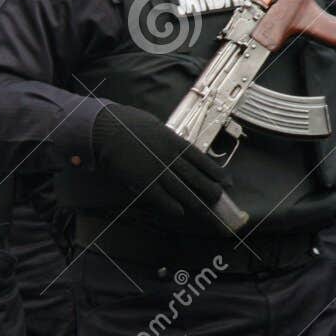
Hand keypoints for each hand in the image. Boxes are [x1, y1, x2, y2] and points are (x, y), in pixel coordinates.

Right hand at [89, 102, 228, 219]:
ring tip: (205, 210)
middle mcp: (170, 156)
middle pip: (195, 177)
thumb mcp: (155, 127)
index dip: (215, 172)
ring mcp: (157, 169)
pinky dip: (171, 205)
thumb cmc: (129, 123)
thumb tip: (176, 148)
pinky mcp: (143, 180)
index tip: (227, 182)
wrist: (109, 127)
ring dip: (195, 202)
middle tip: (220, 200)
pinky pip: (161, 196)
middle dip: (210, 190)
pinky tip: (180, 212)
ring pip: (182, 189)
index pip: (201, 160)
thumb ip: (168, 139)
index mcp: (174, 142)